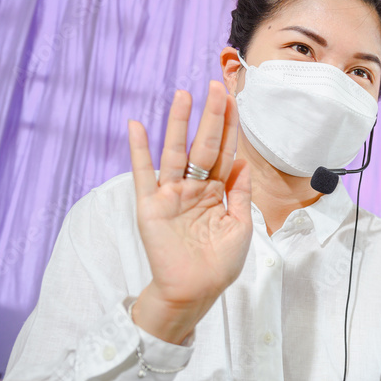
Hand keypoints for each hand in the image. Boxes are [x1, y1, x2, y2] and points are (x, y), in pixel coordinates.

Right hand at [127, 82, 252, 343]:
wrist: (195, 292)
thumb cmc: (219, 264)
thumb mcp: (240, 227)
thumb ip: (240, 194)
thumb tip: (243, 160)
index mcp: (218, 193)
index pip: (225, 154)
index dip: (230, 129)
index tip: (235, 101)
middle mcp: (194, 188)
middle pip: (204, 146)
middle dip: (211, 118)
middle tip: (217, 88)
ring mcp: (171, 195)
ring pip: (175, 152)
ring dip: (178, 124)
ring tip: (183, 95)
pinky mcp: (151, 206)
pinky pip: (143, 174)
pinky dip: (139, 151)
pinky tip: (138, 126)